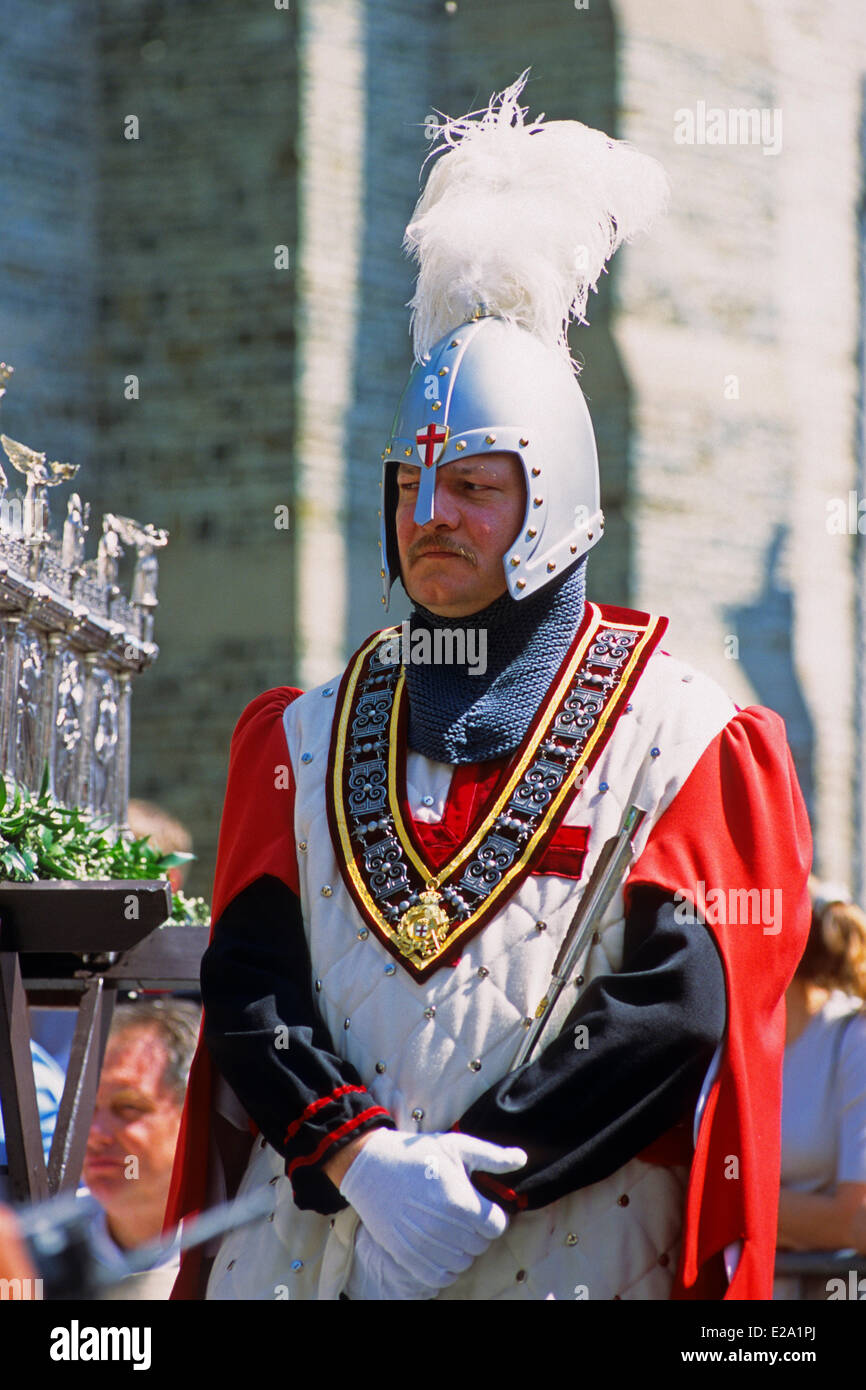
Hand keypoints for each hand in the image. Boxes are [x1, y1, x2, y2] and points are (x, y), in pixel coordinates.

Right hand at [338, 1129, 526, 1287]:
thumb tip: (522, 1158)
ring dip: (462, 1249)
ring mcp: (425, 1245)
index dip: (492, 1215)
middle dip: (477, 1230)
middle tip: (462, 1214)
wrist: (372, 1165)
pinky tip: (440, 1248)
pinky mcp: (408, 1256)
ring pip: (463, 1263)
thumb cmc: (418, 1155)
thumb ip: (492, 1157)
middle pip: (481, 1245)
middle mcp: (445, 1228)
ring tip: (449, 1228)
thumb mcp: (457, 1147)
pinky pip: (440, 1277)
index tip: (480, 1206)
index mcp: (461, 1202)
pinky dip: (445, 1268)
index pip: (497, 1226)